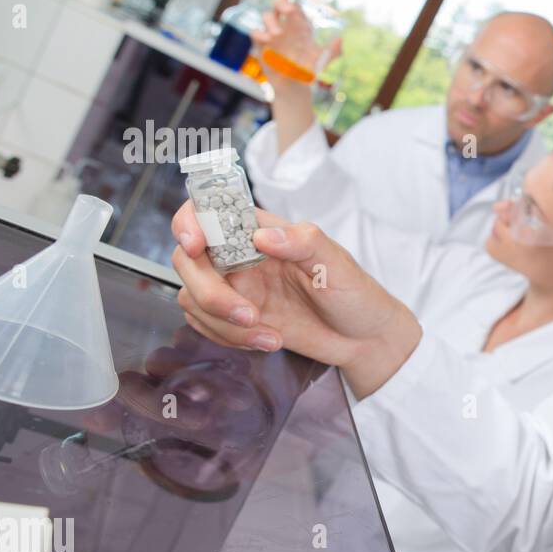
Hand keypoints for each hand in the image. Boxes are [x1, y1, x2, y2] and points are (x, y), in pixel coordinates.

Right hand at [170, 200, 420, 396]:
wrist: (364, 340)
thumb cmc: (355, 293)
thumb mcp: (337, 263)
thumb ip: (302, 243)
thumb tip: (262, 235)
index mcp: (260, 229)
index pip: (207, 210)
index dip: (189, 222)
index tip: (196, 245)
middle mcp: (240, 255)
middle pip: (188, 260)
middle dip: (209, 292)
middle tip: (248, 314)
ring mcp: (235, 287)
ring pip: (193, 298)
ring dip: (224, 323)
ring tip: (270, 335)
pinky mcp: (235, 318)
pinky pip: (206, 324)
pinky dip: (230, 338)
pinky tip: (269, 341)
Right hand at [253, 0, 341, 84]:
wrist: (295, 86)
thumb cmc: (308, 69)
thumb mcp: (322, 60)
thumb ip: (332, 51)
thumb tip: (341, 40)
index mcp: (299, 25)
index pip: (294, 2)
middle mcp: (285, 26)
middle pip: (278, 4)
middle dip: (282, 2)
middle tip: (289, 10)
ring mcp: (271, 34)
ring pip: (266, 16)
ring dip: (272, 22)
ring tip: (278, 35)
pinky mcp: (261, 45)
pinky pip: (256, 32)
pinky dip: (260, 33)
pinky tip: (268, 40)